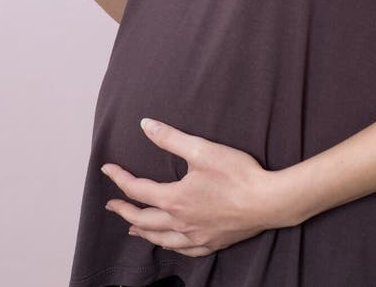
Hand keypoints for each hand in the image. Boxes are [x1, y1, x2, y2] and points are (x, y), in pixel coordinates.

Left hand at [101, 118, 285, 256]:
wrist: (267, 201)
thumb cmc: (237, 174)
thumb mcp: (202, 149)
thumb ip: (171, 138)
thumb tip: (145, 125)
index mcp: (174, 199)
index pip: (138, 189)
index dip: (119, 178)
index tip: (107, 169)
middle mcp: (180, 222)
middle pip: (143, 219)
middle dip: (124, 211)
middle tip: (111, 205)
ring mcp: (196, 235)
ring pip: (160, 239)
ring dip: (142, 232)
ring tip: (132, 229)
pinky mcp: (211, 242)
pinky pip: (183, 250)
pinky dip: (169, 246)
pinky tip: (170, 243)